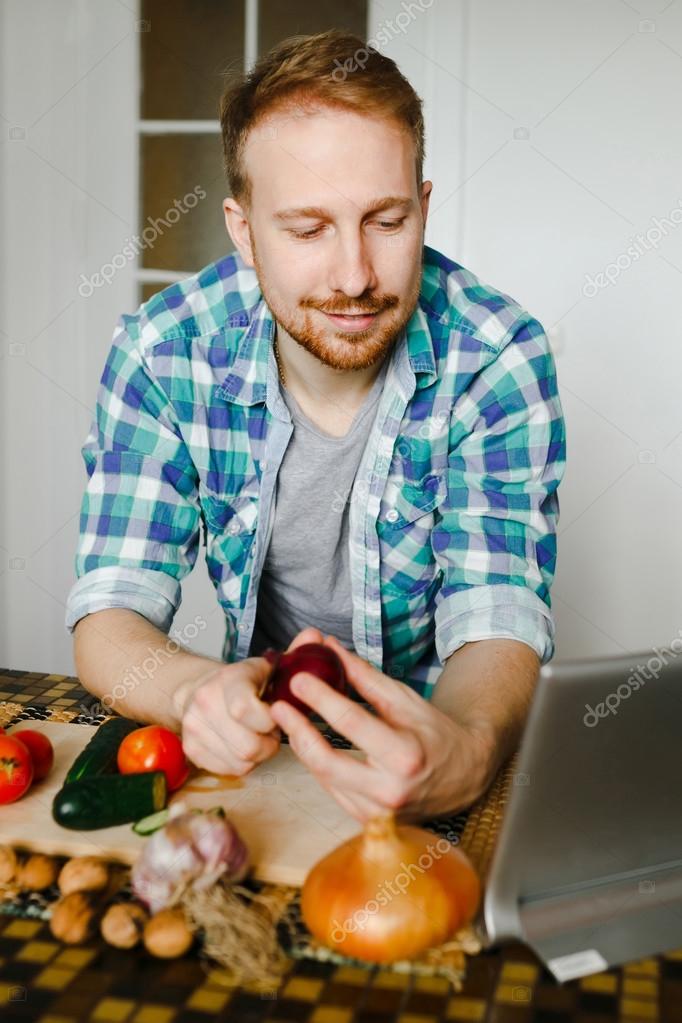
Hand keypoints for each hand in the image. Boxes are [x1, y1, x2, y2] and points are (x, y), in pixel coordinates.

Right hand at [173, 627, 324, 776]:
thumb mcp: (268, 665)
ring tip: (258, 735)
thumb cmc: (242, 681)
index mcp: (228, 679)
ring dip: (258, 754)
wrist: (199, 689)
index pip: (244, 710)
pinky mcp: (191, 750)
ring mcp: (194, 728)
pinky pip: (229, 770)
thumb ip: (295, 654)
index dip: (270, 720)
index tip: (278, 713)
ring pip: (241, 761)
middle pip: (248, 745)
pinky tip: (244, 744)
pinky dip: (243, 763)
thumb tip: (316, 636)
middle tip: (272, 730)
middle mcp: (205, 703)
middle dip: (268, 743)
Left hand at [269, 635, 495, 822]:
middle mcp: (390, 790)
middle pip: (327, 761)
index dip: (321, 699)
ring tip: (288, 719)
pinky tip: (308, 743)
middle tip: (277, 706)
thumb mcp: (406, 700)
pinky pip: (332, 790)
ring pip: (324, 778)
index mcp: (405, 755)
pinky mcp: (368, 820)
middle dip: (297, 731)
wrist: (464, 775)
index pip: (352, 724)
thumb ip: (366, 678)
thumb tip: (331, 649)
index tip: (298, 679)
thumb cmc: (435, 733)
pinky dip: (318, 766)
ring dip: (302, 747)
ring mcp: (378, 811)